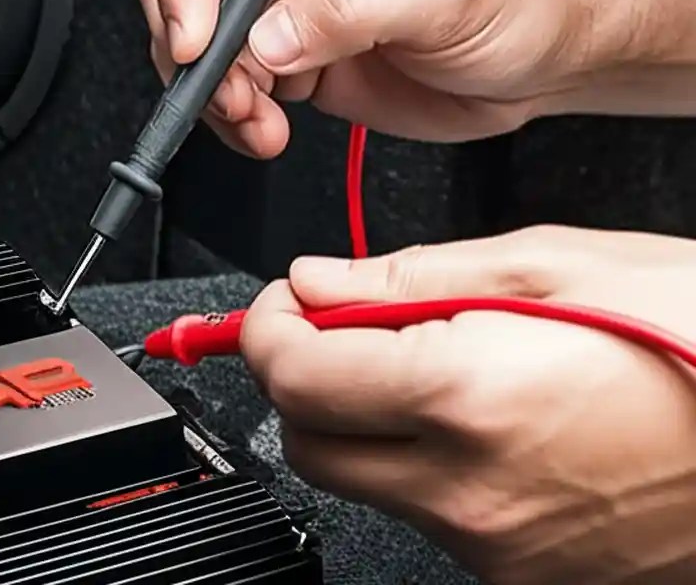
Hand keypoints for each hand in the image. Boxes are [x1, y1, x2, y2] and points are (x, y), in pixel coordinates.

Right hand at [135, 0, 604, 156]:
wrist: (544, 57)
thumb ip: (346, 10)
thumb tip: (266, 39)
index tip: (198, 33)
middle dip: (193, 38)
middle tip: (224, 86)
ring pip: (201, 38)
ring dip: (214, 90)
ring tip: (257, 120)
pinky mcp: (289, 55)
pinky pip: (229, 84)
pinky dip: (233, 117)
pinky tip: (265, 129)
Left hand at [240, 225, 695, 583]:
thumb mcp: (555, 266)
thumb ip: (408, 279)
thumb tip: (318, 283)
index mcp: (463, 394)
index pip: (290, 372)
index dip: (266, 326)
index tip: (286, 303)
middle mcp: (466, 487)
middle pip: (307, 440)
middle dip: (304, 378)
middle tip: (344, 331)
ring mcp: (496, 546)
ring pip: (367, 481)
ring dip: (368, 422)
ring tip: (445, 369)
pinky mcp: (524, 577)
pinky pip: (433, 516)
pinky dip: (430, 466)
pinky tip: (493, 422)